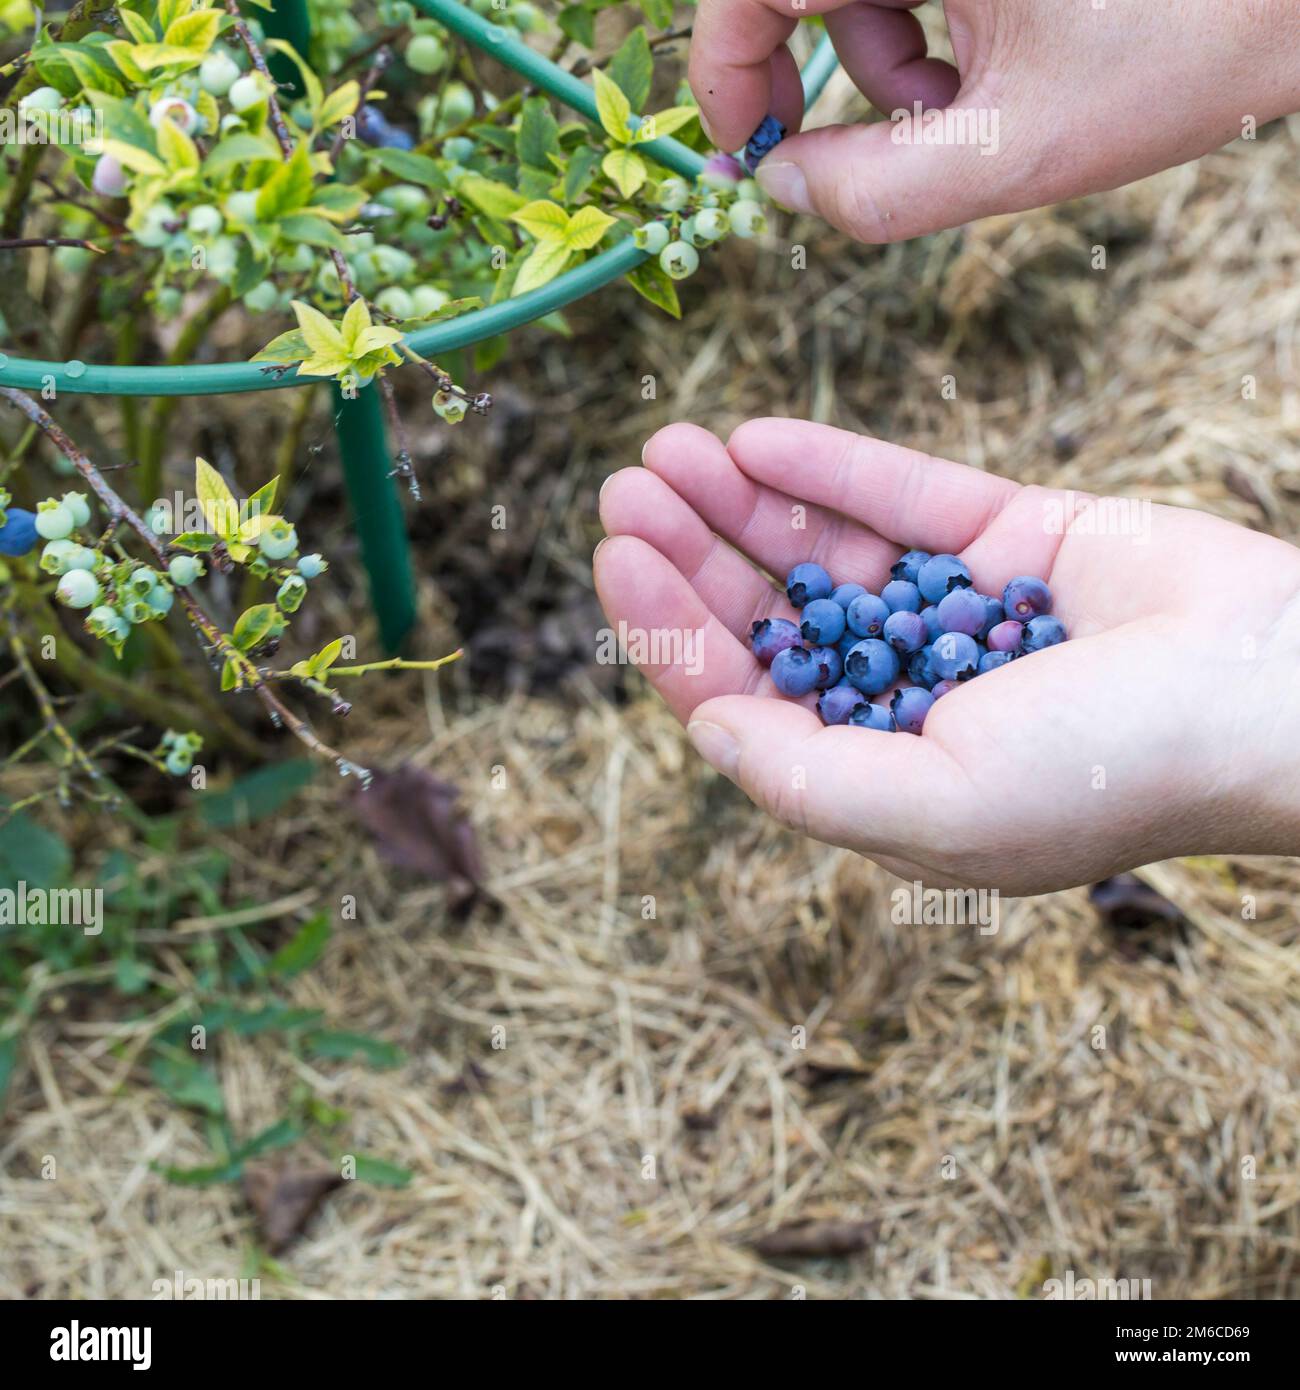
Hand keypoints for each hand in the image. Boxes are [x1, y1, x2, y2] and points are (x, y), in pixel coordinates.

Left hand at [595, 420, 1299, 894]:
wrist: (1276, 687)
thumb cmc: (1113, 769)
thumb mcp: (944, 806)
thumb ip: (809, 777)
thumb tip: (706, 724)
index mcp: (882, 772)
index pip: (747, 698)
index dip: (672, 634)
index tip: (615, 558)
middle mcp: (903, 692)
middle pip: (769, 617)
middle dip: (692, 554)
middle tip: (624, 487)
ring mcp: (950, 613)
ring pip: (821, 551)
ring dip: (741, 501)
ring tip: (668, 446)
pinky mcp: (1002, 540)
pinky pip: (899, 498)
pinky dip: (829, 469)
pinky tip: (756, 439)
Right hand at [690, 0, 1299, 241]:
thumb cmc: (1179, 51)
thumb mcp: (1011, 155)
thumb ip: (874, 194)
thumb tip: (784, 186)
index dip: (726, 66)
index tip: (745, 145)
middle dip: (817, 72)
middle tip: (848, 146)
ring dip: (883, 61)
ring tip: (963, 107)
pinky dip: (922, 29)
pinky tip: (984, 67)